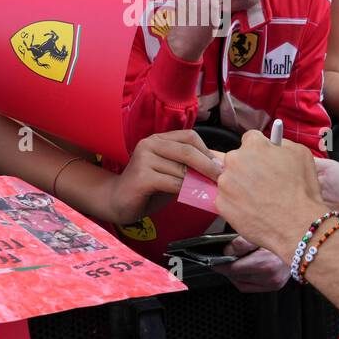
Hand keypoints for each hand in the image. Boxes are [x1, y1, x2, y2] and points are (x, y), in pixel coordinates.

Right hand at [107, 129, 221, 222]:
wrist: (117, 201)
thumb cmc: (147, 188)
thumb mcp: (170, 172)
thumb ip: (187, 167)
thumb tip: (216, 168)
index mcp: (158, 139)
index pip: (189, 137)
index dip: (206, 151)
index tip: (219, 166)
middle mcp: (150, 144)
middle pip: (187, 150)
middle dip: (208, 165)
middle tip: (221, 178)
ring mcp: (144, 159)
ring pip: (181, 170)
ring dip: (197, 182)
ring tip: (207, 191)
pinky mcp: (142, 176)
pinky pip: (172, 183)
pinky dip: (184, 191)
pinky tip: (189, 196)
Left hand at [210, 236, 290, 291]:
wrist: (303, 244)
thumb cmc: (280, 235)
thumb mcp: (259, 233)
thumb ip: (241, 242)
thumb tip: (226, 251)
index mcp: (266, 261)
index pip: (234, 266)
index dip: (221, 262)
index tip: (213, 259)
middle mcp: (270, 274)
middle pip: (236, 274)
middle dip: (225, 267)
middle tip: (218, 260)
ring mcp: (273, 282)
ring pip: (240, 282)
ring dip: (232, 274)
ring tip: (229, 263)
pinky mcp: (274, 286)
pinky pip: (248, 287)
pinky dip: (240, 280)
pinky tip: (239, 271)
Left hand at [216, 130, 324, 261]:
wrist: (297, 225)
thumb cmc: (301, 190)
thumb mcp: (301, 154)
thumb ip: (282, 143)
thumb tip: (273, 144)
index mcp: (253, 145)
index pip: (250, 139)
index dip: (260, 151)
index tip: (265, 160)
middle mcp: (235, 160)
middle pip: (237, 159)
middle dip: (247, 168)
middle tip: (263, 183)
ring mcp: (225, 183)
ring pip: (230, 180)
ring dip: (240, 187)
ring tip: (259, 200)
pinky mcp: (221, 204)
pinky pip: (226, 200)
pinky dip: (237, 205)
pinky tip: (252, 210)